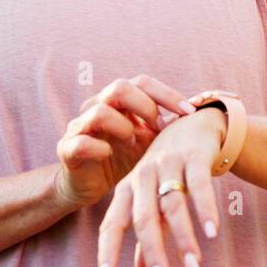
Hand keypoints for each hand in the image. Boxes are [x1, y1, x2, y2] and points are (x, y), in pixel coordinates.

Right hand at [54, 75, 195, 209]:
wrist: (90, 185)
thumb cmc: (123, 159)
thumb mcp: (148, 142)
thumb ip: (164, 128)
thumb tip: (199, 117)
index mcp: (117, 100)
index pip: (142, 82)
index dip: (167, 94)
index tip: (189, 113)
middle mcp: (96, 106)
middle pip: (119, 87)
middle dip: (145, 107)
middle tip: (159, 129)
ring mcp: (79, 126)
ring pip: (100, 111)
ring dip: (123, 128)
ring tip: (133, 144)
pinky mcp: (67, 148)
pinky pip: (81, 142)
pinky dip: (100, 148)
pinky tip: (110, 156)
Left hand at [96, 107, 225, 266]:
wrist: (195, 123)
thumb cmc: (169, 169)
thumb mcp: (154, 200)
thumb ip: (148, 237)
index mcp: (128, 188)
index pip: (113, 222)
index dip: (108, 248)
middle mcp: (143, 175)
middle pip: (144, 217)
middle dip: (153, 250)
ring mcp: (168, 163)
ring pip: (172, 205)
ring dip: (184, 238)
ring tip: (194, 266)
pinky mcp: (193, 156)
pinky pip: (198, 185)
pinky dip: (205, 210)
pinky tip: (211, 232)